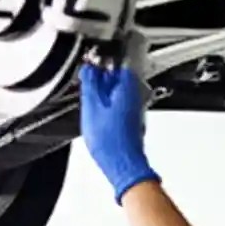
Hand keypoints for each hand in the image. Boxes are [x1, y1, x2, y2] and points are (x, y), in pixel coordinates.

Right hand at [79, 64, 159, 203]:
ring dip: (104, 94)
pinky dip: (108, 107)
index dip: (100, 62)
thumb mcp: (91, 107)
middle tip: (88, 88)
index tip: (89, 68)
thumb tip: (88, 68)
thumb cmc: (111, 141)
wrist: (123, 164)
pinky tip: (99, 117)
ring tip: (92, 106)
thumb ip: (89, 83)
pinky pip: (118, 104)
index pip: (116, 61)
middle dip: (101, 80)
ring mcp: (136, 107)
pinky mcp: (133, 118)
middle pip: (117, 75)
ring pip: (117, 91)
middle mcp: (137, 94)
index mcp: (128, 85)